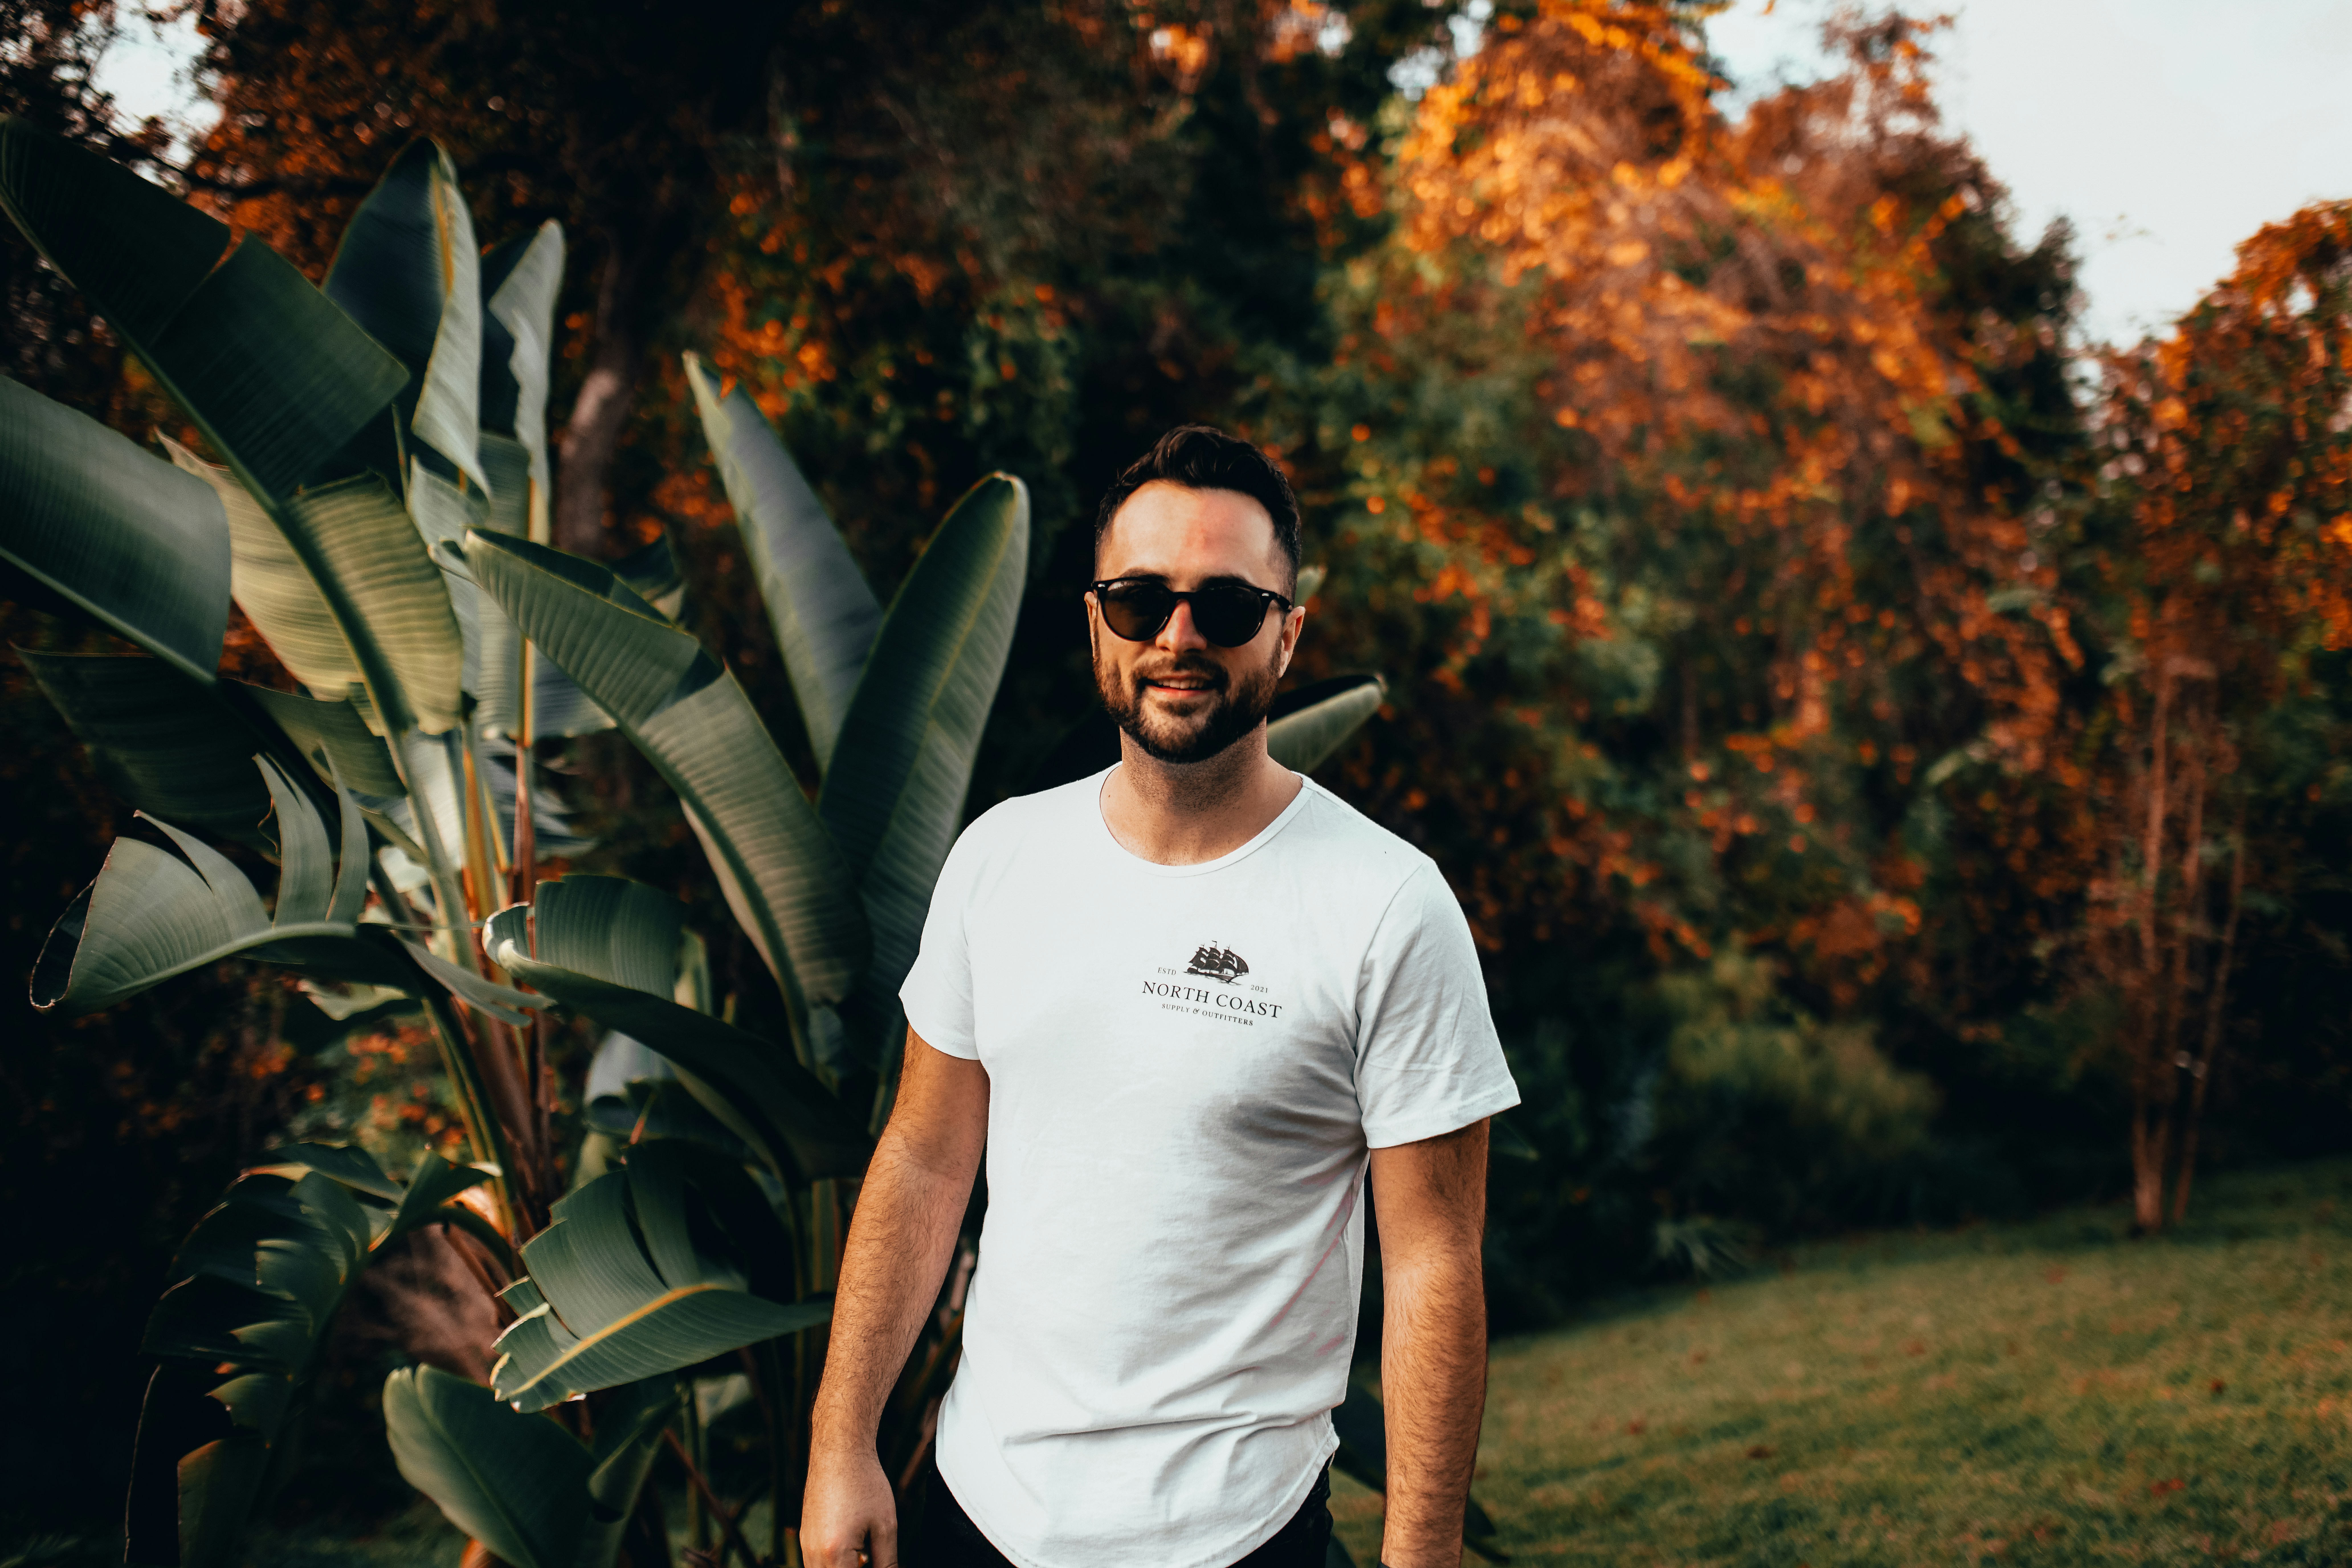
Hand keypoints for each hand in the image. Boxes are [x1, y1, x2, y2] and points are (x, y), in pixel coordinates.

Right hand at [800, 1444, 898, 1567]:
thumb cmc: (864, 1482)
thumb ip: (887, 1562)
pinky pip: (817, 1563)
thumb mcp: (885, 1525)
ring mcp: (805, 1546)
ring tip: (864, 1546)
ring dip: (845, 1567)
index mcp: (834, 1554)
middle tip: (872, 1554)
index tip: (877, 1560)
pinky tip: (853, 1543)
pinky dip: (835, 1562)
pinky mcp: (805, 1538)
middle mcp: (813, 1554)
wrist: (839, 1451)